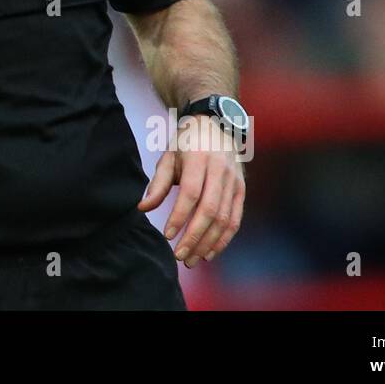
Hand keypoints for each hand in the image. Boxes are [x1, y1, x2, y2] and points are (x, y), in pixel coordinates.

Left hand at [137, 113, 244, 267]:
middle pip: (210, 210)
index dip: (180, 216)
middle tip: (179, 256)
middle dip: (194, 237)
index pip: (191, 194)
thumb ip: (158, 183)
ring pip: (224, 219)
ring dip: (208, 243)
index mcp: (200, 159)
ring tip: (192, 259)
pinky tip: (210, 252)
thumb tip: (143, 208)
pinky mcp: (241, 190)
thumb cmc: (186, 143)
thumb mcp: (168, 156)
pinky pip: (235, 219)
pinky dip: (224, 239)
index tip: (167, 235)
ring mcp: (234, 181)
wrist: (215, 124)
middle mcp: (220, 171)